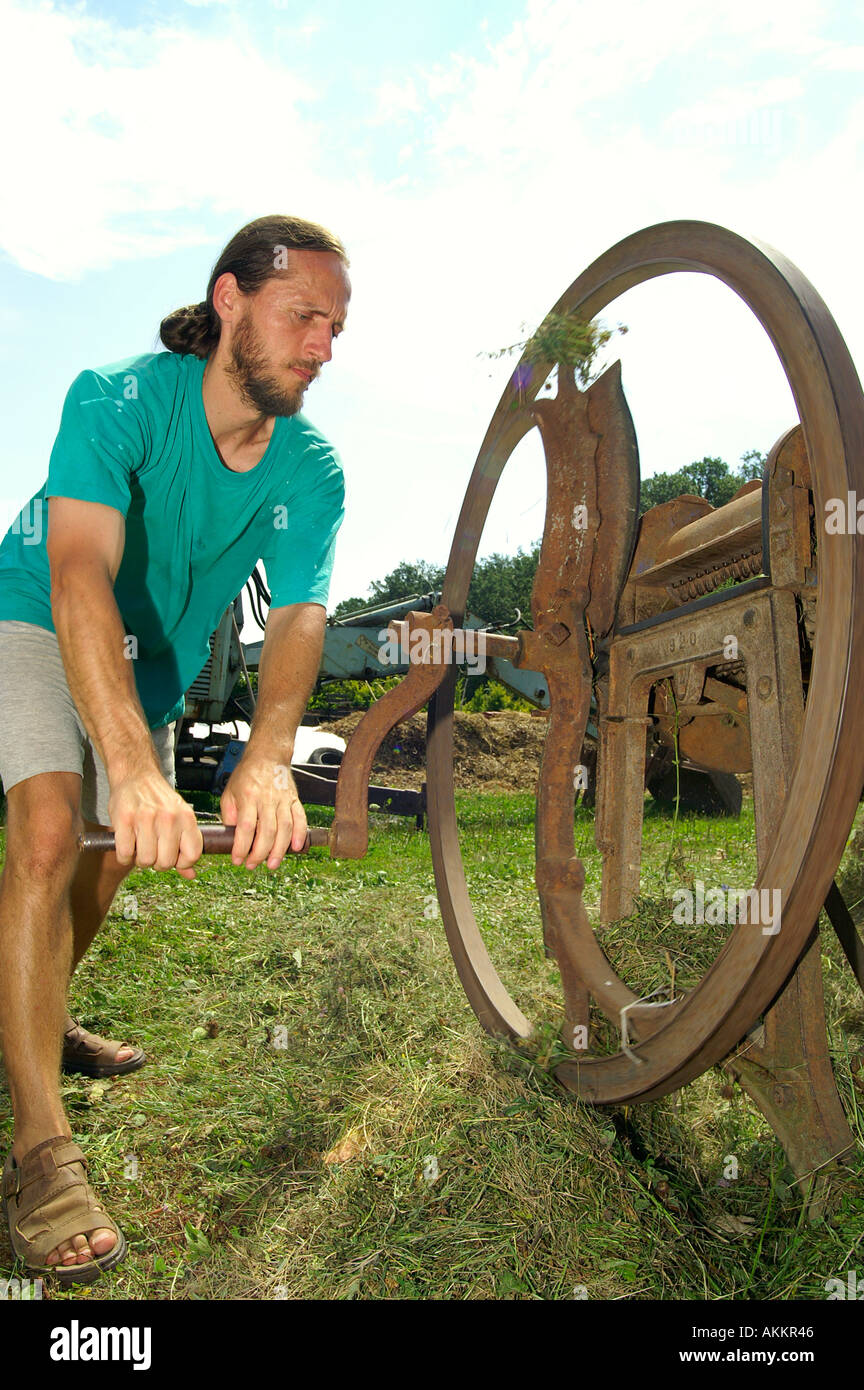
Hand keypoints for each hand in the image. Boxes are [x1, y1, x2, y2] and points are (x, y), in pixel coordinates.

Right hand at [109, 770, 202, 878]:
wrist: (136, 775)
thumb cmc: (159, 801)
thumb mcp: (179, 818)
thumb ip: (185, 846)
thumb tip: (191, 875)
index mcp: (186, 817)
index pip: (192, 855)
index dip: (182, 863)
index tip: (173, 858)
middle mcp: (168, 817)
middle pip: (165, 862)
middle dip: (157, 863)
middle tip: (153, 851)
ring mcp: (146, 818)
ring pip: (145, 860)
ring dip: (140, 859)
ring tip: (140, 846)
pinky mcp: (124, 820)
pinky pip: (125, 854)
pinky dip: (124, 856)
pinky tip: (127, 845)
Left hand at [220, 754, 306, 869]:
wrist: (267, 755)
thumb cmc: (246, 775)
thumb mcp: (229, 792)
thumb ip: (229, 815)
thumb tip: (232, 838)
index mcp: (248, 796)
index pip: (246, 827)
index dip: (241, 846)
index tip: (237, 859)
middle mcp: (267, 798)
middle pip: (267, 831)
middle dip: (260, 853)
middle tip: (252, 865)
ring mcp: (283, 799)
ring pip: (284, 828)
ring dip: (279, 850)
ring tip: (272, 864)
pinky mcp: (294, 800)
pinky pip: (300, 819)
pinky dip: (299, 834)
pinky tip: (296, 848)